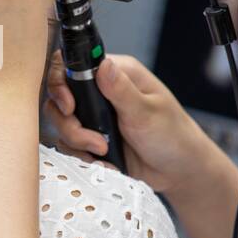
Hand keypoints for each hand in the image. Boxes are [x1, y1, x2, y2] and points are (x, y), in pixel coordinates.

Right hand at [44, 50, 214, 196]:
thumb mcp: (147, 113)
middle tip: (94, 141)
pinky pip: (70, 145)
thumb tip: (103, 65)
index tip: (69, 107)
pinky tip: (105, 161)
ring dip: (78, 143)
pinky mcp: (92, 138)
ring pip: (62, 124)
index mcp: (116, 73)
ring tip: (103, 152)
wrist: (178, 172)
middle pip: (59, 99)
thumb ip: (121, 90)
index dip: (60, 85)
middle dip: (71, 124)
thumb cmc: (173, 136)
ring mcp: (94, 116)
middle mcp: (101, 91)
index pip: (72, 65)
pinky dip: (83, 156)